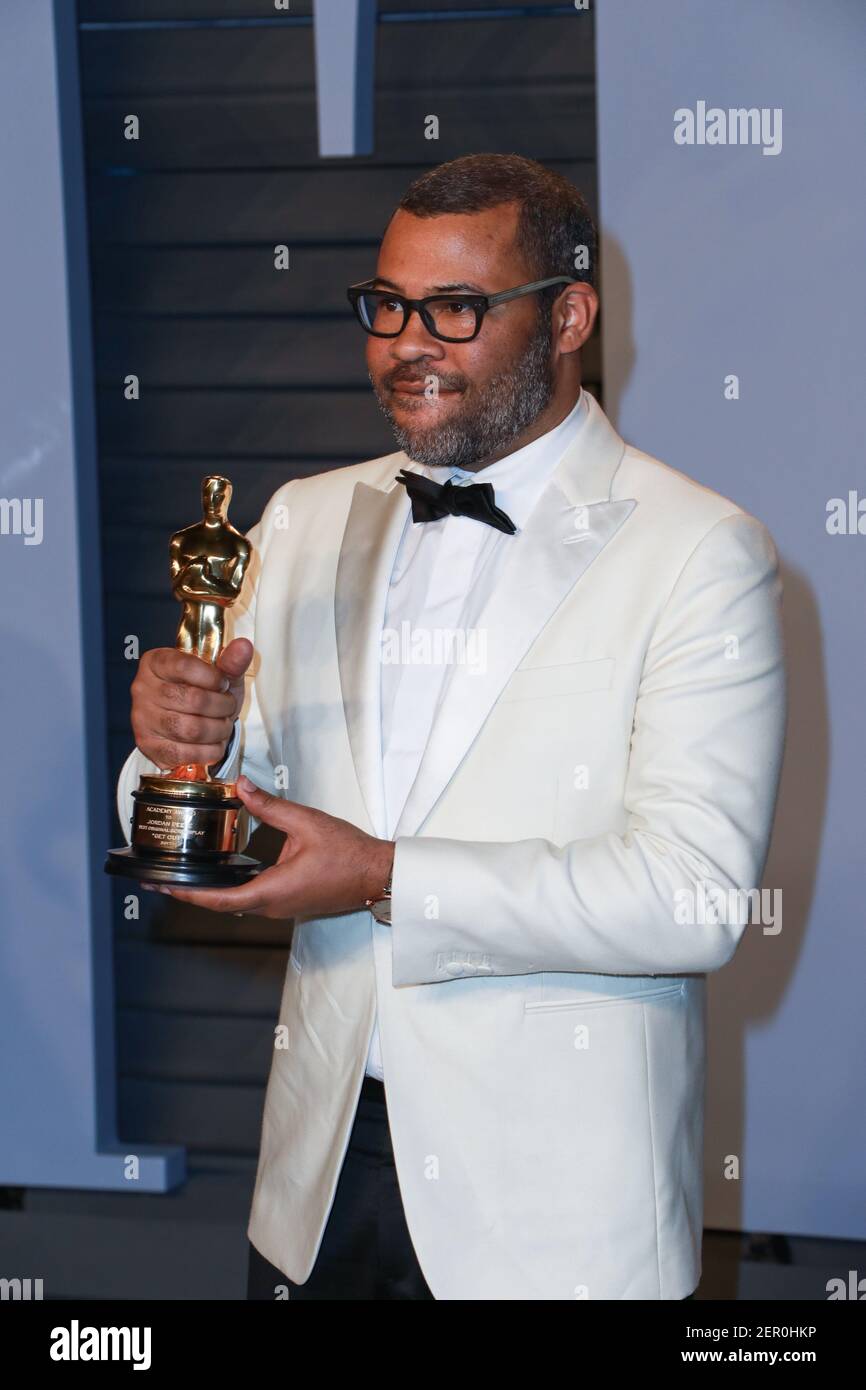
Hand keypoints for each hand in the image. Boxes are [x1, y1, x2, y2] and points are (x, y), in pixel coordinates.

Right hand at [131, 637, 252, 770]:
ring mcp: (142, 718)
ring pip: (189, 729)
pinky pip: (183, 753)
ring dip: (217, 730)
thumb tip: (244, 646)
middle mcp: (142, 688)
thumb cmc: (203, 692)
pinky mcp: (148, 745)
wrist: (189, 721)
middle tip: (228, 708)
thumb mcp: (219, 674)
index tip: (223, 684)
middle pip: (191, 700)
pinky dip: (208, 752)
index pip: (185, 666)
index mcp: (156, 662)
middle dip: (221, 707)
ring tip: (223, 726)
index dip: (213, 678)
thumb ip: (231, 661)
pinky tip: (213, 744)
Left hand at [159, 776, 394, 918]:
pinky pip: (251, 900)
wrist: (376, 874)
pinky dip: (230, 890)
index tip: (162, 888)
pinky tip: (221, 874)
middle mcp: (272, 906)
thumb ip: (270, 806)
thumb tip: (241, 787)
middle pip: (220, 904)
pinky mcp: (288, 903)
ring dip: (210, 893)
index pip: (217, 899)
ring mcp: (281, 908)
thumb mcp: (307, 822)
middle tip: (161, 880)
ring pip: (235, 904)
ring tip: (184, 877)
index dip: (186, 895)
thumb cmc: (348, 854)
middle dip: (190, 893)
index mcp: (271, 891)